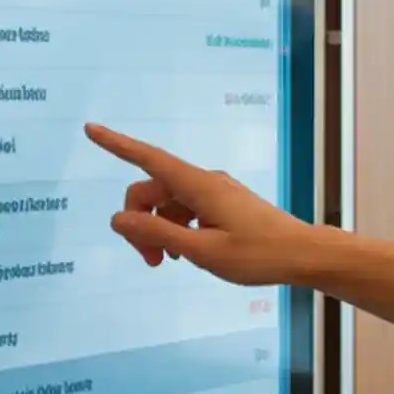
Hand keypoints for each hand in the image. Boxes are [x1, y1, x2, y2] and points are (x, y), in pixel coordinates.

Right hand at [84, 123, 314, 285]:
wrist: (303, 254)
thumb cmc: (258, 255)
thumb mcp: (202, 251)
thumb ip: (157, 234)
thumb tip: (117, 220)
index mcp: (199, 186)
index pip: (147, 158)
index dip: (116, 144)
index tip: (91, 129)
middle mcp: (204, 182)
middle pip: (151, 190)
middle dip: (139, 223)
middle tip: (149, 262)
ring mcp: (213, 192)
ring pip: (166, 203)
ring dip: (157, 231)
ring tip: (166, 263)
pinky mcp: (221, 204)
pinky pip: (184, 210)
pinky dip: (175, 229)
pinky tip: (183, 254)